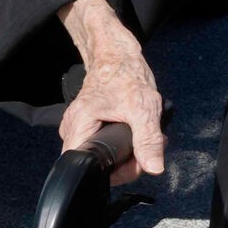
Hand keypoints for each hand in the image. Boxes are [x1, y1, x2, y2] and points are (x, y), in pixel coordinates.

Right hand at [55, 0, 163, 185]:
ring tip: (145, 137)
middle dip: (126, 161)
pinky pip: (105, 142)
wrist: (117, 54)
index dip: (114, 173)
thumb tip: (154, 168)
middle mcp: (73, 130)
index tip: (137, 163)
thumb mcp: (143, 109)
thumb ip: (148, 140)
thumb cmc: (126, 76)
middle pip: (97, 163)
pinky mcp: (90, 123)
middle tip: (148, 148)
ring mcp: (81, 126)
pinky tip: (137, 131)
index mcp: (78, 128)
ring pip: (104, 153)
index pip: (87, 168)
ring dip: (128, 151)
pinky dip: (124, 140)